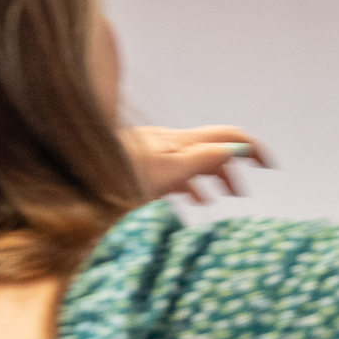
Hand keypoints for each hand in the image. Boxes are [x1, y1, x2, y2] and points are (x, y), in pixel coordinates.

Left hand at [120, 125, 270, 203]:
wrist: (68, 176)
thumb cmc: (111, 181)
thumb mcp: (163, 175)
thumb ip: (199, 161)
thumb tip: (234, 150)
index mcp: (178, 144)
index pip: (227, 137)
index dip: (253, 150)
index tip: (271, 167)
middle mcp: (167, 143)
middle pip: (212, 147)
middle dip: (233, 167)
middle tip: (243, 194)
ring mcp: (151, 152)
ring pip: (192, 160)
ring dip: (211, 177)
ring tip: (219, 200)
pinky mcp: (137, 164)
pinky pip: (173, 170)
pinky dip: (189, 183)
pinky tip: (186, 201)